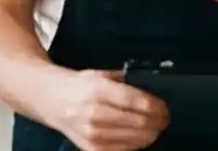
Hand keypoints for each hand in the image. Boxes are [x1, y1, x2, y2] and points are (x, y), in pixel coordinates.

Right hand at [49, 69, 168, 150]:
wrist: (51, 100)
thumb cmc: (80, 85)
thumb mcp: (101, 75)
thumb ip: (125, 83)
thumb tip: (152, 93)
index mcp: (99, 90)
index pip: (135, 101)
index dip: (155, 106)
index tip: (164, 107)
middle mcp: (95, 113)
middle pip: (138, 122)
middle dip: (157, 121)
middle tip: (165, 118)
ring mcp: (92, 134)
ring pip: (133, 138)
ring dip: (150, 134)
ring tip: (156, 128)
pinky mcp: (91, 149)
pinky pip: (122, 150)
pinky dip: (136, 144)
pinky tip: (142, 137)